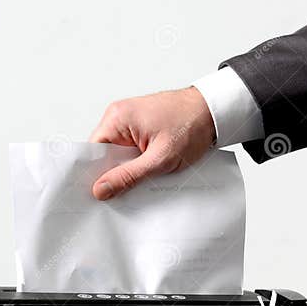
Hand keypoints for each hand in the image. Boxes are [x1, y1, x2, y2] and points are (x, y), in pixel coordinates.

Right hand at [89, 86, 215, 199]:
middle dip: (114, 173)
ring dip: (128, 168)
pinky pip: (130, 150)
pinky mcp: (140, 126)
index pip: (92, 151)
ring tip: (141, 179)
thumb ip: (128, 176)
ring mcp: (130, 120)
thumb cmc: (192, 125)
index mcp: (117, 118)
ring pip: (118, 154)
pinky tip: (147, 170)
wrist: (214, 111)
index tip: (98, 194)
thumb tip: (101, 189)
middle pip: (104, 154)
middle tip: (124, 192)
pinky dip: (137, 162)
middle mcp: (119, 116)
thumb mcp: (159, 159)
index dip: (94, 174)